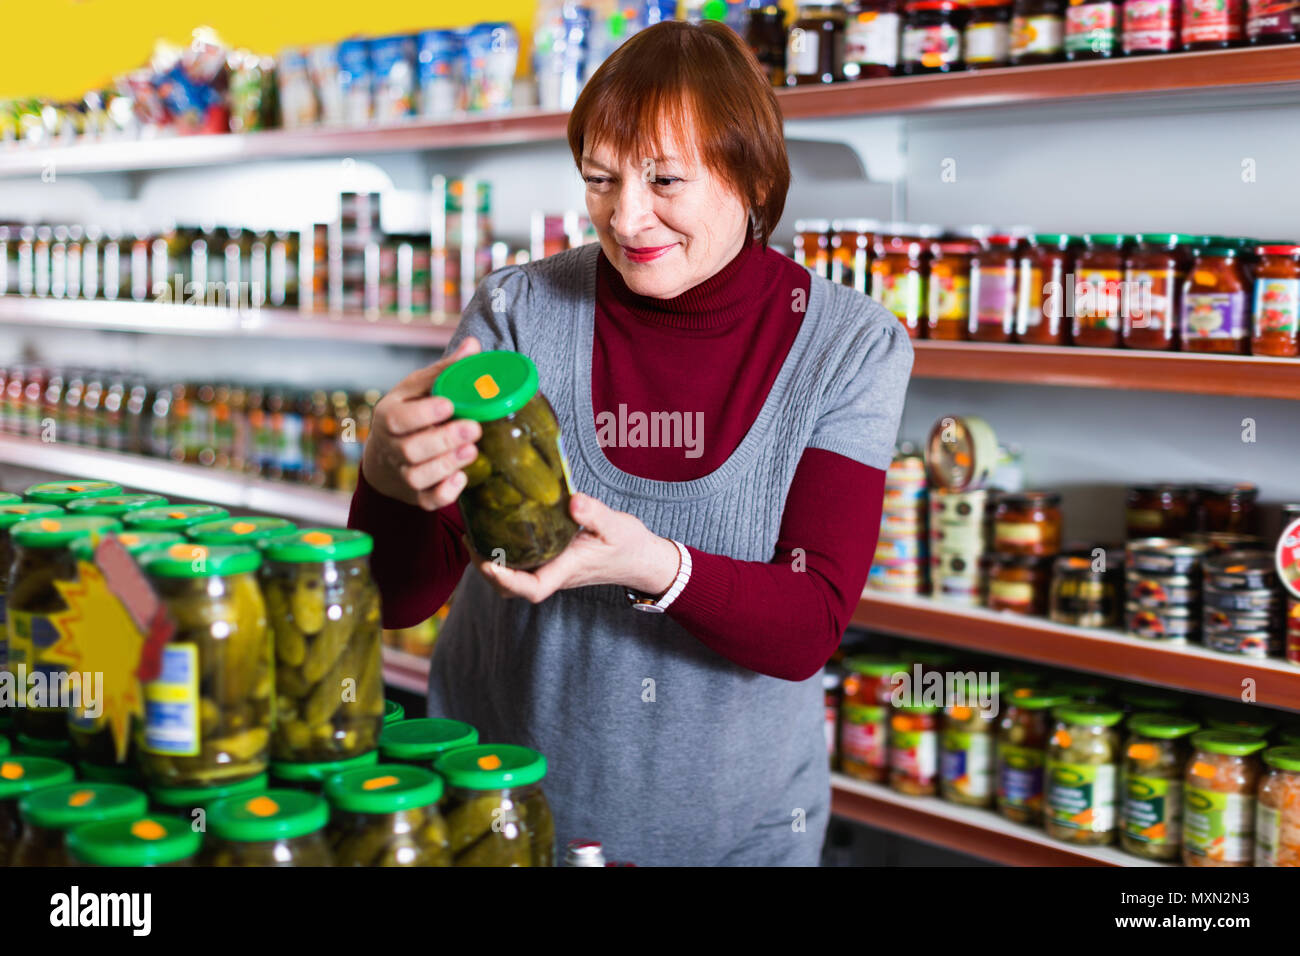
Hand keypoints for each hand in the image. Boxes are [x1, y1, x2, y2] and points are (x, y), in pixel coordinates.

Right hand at [361, 337, 484, 509]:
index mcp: (388, 416)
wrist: (385, 458)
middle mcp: (391, 447)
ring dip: (447, 465)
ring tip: (472, 451)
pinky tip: (461, 479)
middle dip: (444, 440)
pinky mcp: (416, 495)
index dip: (424, 413)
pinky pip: (428, 501)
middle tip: (474, 429)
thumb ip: (445, 371)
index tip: (449, 405)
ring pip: (419, 476)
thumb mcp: (418, 389)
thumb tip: (475, 346)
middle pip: (412, 450)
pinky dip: (444, 493)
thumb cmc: (408, 414)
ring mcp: (402, 473)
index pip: (399, 418)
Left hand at [467, 492, 681, 603]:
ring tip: (475, 534)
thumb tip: (573, 501)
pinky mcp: (551, 561)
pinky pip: (520, 565)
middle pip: (511, 589)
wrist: (641, 559)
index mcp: (567, 570)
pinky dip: (501, 553)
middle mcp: (555, 574)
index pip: (531, 588)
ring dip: (490, 563)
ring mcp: (551, 570)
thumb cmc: (629, 544)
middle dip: (486, 570)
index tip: (488, 561)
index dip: (506, 580)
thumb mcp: (616, 524)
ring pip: (512, 579)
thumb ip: (594, 513)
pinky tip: (493, 530)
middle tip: (471, 539)